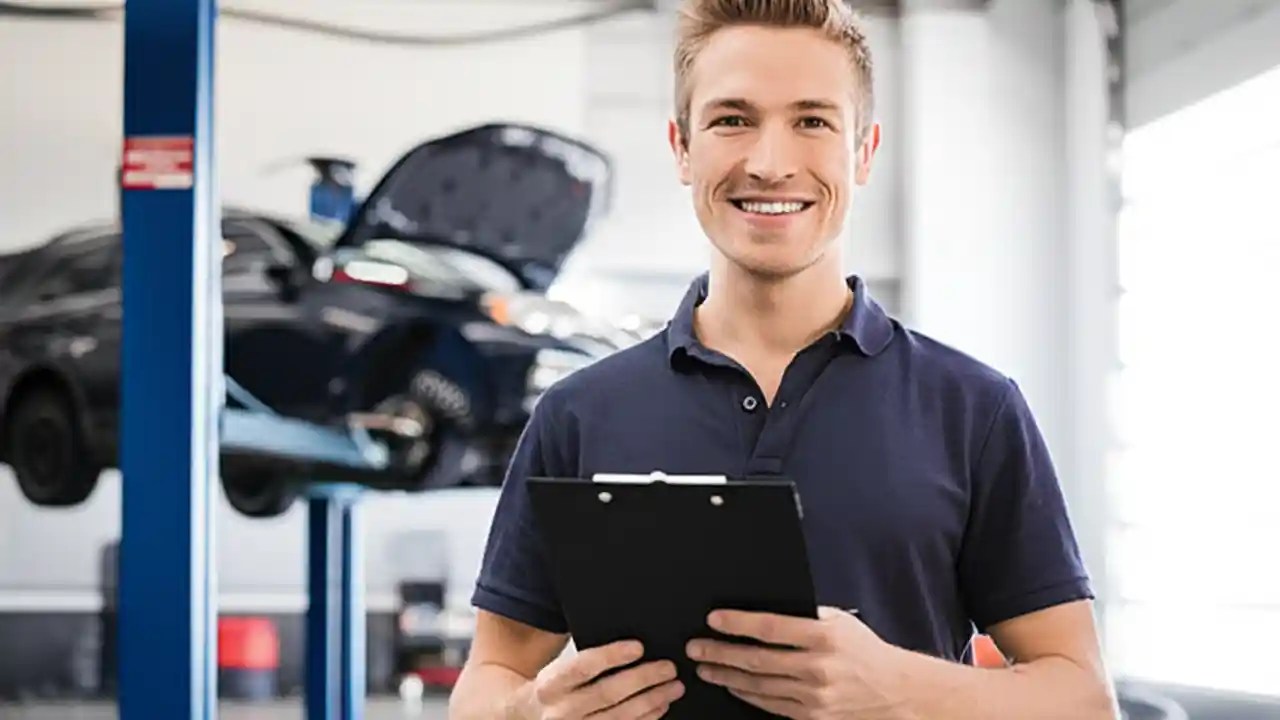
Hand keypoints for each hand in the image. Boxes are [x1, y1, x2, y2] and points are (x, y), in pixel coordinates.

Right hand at [526, 639, 684, 718]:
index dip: (611, 656)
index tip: (638, 646)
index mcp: (550, 684)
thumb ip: (586, 660)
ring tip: (673, 686)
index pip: (583, 667)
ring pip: (620, 717)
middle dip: (643, 678)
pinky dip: (646, 719)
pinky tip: (660, 706)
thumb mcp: (557, 671)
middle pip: (607, 693)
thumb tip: (631, 644)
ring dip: (652, 700)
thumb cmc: (552, 690)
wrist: (528, 719)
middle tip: (668, 667)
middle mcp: (560, 711)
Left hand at [687, 607, 904, 719]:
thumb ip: (806, 615)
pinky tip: (732, 686)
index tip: (714, 619)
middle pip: (756, 660)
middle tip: (696, 647)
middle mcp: (817, 668)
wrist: (896, 692)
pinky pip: (771, 705)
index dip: (738, 623)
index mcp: (823, 638)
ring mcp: (813, 697)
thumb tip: (766, 608)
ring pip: (758, 686)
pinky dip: (747, 695)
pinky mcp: (812, 717)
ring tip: (705, 667)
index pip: (770, 628)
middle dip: (720, 653)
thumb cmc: (865, 651)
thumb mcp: (840, 622)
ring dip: (726, 676)